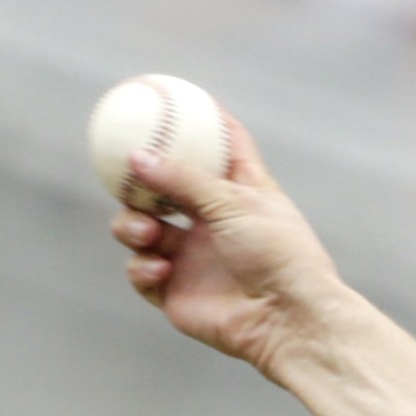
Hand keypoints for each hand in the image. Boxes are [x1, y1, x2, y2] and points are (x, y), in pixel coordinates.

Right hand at [108, 114, 349, 374]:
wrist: (291, 320)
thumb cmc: (279, 256)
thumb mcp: (234, 202)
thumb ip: (182, 178)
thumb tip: (135, 155)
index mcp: (241, 195)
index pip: (225, 149)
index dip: (206, 121)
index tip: (177, 95)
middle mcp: (215, 224)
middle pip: (163, 189)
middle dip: (138, 182)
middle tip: (124, 174)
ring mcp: (193, 259)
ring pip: (140, 229)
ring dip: (131, 226)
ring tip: (146, 231)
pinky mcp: (177, 293)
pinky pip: (141, 272)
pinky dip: (141, 268)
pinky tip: (160, 269)